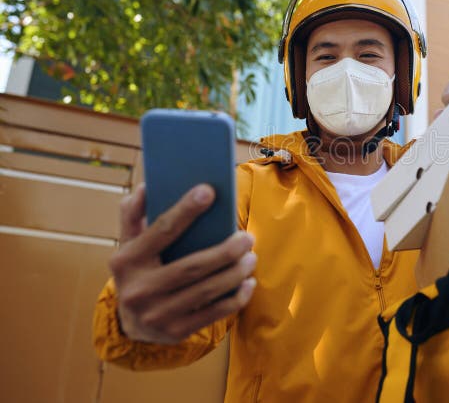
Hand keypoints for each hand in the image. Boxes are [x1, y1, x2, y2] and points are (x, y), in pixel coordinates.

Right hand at [109, 183, 256, 343]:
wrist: (131, 324)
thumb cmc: (139, 270)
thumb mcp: (128, 243)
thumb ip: (134, 214)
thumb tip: (147, 187)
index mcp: (126, 260)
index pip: (161, 230)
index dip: (186, 210)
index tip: (210, 191)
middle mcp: (138, 290)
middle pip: (191, 266)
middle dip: (225, 251)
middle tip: (247, 238)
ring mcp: (156, 315)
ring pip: (206, 291)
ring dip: (235, 273)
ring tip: (251, 258)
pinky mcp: (175, 332)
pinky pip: (213, 314)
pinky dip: (236, 298)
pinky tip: (248, 283)